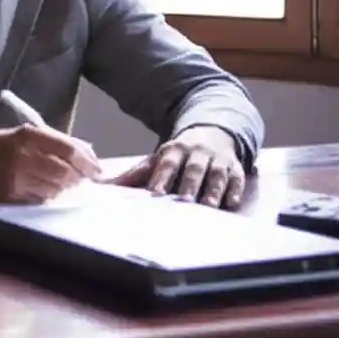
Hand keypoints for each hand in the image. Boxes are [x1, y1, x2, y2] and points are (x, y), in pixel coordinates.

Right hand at [0, 124, 101, 202]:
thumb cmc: (0, 145)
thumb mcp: (26, 134)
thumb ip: (56, 141)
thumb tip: (88, 154)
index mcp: (28, 135)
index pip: (68, 149)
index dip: (88, 162)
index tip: (97, 170)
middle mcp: (22, 155)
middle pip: (65, 172)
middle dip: (79, 178)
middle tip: (83, 180)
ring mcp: (16, 177)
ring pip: (55, 188)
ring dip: (65, 188)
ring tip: (64, 184)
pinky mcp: (10, 195)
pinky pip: (40, 199)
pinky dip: (49, 196)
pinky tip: (46, 190)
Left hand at [109, 125, 245, 208]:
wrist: (212, 132)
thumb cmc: (179, 155)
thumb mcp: (157, 160)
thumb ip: (134, 175)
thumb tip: (102, 186)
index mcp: (174, 151)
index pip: (167, 164)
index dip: (161, 177)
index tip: (155, 193)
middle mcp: (197, 153)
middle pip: (193, 169)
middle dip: (189, 184)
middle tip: (183, 202)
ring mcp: (217, 160)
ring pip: (216, 174)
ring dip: (213, 189)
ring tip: (208, 205)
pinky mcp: (235, 168)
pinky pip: (236, 178)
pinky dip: (234, 190)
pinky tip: (231, 202)